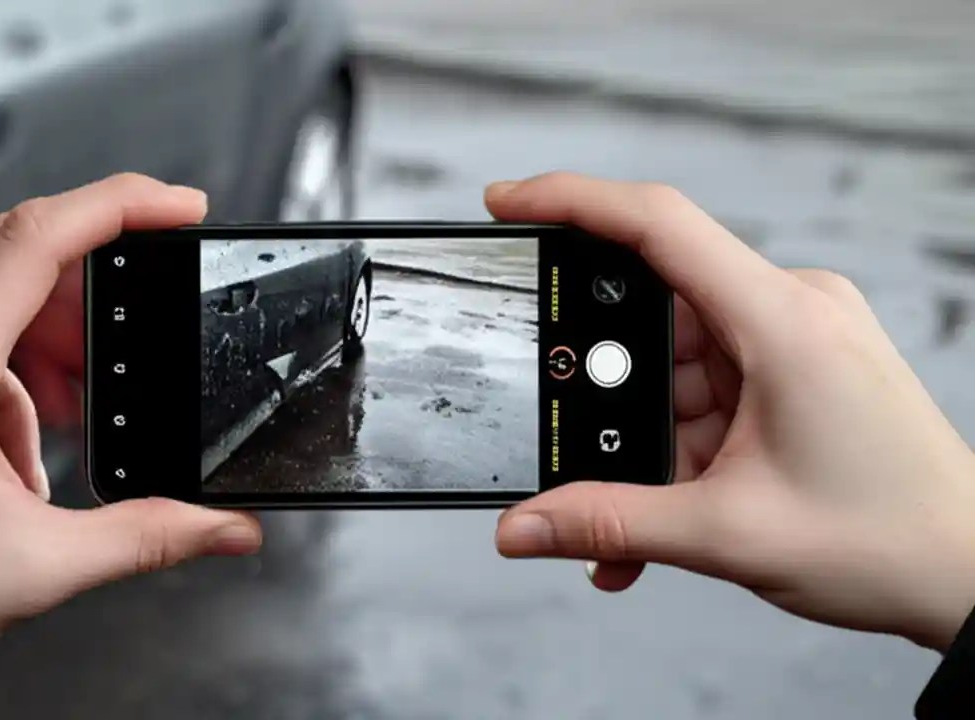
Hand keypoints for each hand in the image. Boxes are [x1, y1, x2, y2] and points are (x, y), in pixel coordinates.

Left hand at [0, 174, 262, 713]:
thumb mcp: (36, 566)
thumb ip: (148, 536)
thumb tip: (223, 527)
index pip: (36, 238)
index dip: (121, 205)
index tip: (176, 207)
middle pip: (8, 247)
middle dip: (86, 286)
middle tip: (123, 341)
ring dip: (37, 330)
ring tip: (58, 413)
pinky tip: (5, 427)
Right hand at [488, 173, 974, 651]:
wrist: (971, 577)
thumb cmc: (891, 541)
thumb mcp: (728, 535)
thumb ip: (610, 524)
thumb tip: (522, 525)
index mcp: (784, 321)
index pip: (659, 225)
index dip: (572, 201)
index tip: (505, 203)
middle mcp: (790, 312)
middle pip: (654, 314)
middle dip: (607, 388)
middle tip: (575, 440)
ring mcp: (793, 341)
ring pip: (674, 367)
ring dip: (644, 437)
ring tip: (636, 511)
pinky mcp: (792, 371)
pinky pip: (705, 393)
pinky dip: (676, 448)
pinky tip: (666, 506)